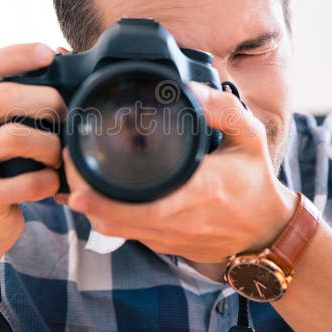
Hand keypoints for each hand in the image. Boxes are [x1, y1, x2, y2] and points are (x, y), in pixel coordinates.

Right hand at [0, 43, 66, 258]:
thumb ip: (15, 101)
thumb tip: (60, 56)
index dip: (14, 54)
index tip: (47, 54)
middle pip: (3, 97)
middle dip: (47, 101)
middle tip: (67, 115)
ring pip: (15, 137)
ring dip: (51, 144)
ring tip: (58, 155)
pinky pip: (25, 182)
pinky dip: (48, 181)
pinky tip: (51, 184)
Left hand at [63, 81, 296, 262]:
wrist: (266, 231)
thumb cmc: (255, 182)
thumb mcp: (250, 137)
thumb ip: (223, 108)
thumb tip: (190, 87)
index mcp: (200, 192)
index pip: (141, 203)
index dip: (101, 196)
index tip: (74, 170)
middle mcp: (179, 221)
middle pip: (113, 218)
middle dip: (81, 194)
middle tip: (65, 162)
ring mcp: (168, 237)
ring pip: (113, 229)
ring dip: (88, 207)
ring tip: (73, 174)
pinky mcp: (163, 245)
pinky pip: (124, 234)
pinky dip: (103, 216)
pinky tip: (91, 194)